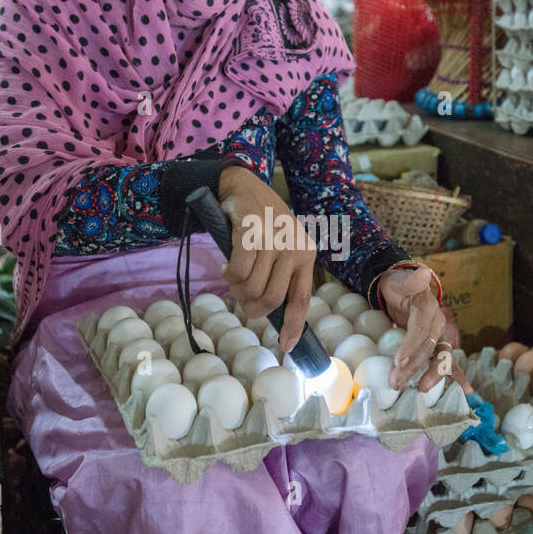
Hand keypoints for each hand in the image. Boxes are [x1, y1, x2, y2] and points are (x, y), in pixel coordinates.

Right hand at [218, 166, 316, 351]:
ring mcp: (273, 239)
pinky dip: (228, 275)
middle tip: (241, 301)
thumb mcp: (282, 248)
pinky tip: (226, 266)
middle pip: (271, 298)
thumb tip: (273, 316)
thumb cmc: (262, 224)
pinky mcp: (251, 232)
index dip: (293, 326)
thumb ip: (282, 276)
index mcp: (306, 254)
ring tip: (233, 280)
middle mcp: (293, 248)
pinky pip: (237, 271)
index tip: (285, 346)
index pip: (301, 299)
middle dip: (252, 307)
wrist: (243, 186)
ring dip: (237, 290)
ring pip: (251, 287)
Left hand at [378, 264, 447, 390]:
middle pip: (430, 347)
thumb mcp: (400, 281)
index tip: (398, 362)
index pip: (420, 330)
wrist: (400, 289)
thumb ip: (411, 280)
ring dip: (432, 375)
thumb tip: (424, 272)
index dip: (410, 346)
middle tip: (399, 381)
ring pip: (440, 357)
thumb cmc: (397, 286)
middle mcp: (437, 323)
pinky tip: (467, 390)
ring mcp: (438, 334)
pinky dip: (457, 375)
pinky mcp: (436, 344)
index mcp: (428, 308)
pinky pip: (446, 361)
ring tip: (422, 389)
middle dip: (415, 366)